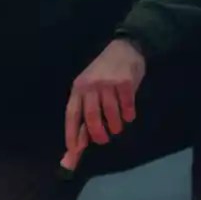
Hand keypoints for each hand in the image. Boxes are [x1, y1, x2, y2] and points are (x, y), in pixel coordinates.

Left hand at [64, 38, 144, 153]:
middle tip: (103, 140)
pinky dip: (128, 115)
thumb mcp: (89, 88)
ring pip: (110, 113)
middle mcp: (90, 85)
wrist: (124, 48)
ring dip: (115, 126)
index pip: (72, 114)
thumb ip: (85, 112)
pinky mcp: (125, 82)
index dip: (72, 133)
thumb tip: (79, 143)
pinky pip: (127, 105)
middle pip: (91, 116)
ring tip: (117, 128)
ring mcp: (108, 83)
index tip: (73, 151)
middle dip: (97, 133)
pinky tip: (129, 116)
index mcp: (78, 88)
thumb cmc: (103, 73)